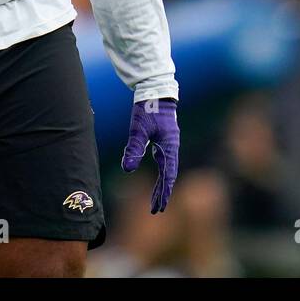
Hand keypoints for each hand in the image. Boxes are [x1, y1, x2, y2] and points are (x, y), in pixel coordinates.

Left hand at [121, 98, 179, 213]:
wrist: (155, 90)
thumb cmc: (147, 108)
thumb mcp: (138, 129)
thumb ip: (134, 148)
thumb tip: (128, 169)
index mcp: (169, 147)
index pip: (168, 176)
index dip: (163, 193)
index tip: (158, 208)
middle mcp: (172, 147)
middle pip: (169, 176)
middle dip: (162, 194)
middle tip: (156, 210)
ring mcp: (169, 143)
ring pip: (167, 169)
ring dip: (162, 185)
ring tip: (157, 199)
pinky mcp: (165, 139)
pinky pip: (165, 161)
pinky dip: (162, 172)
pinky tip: (158, 176)